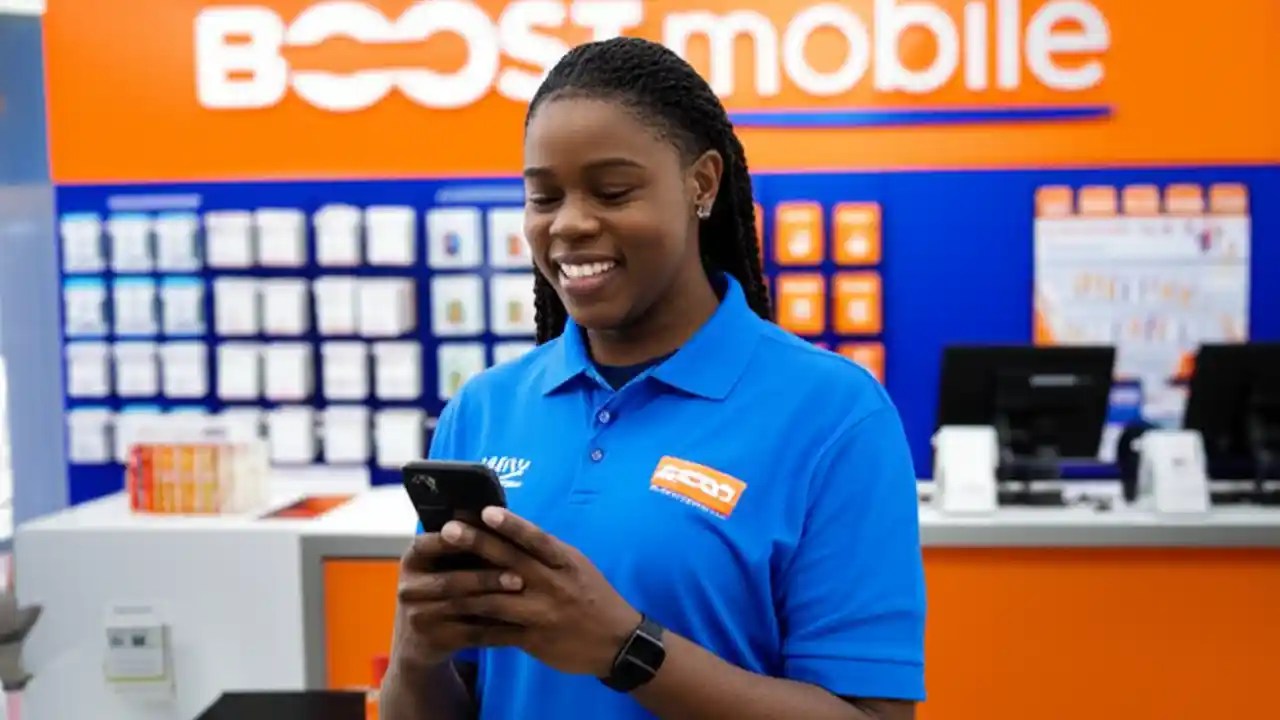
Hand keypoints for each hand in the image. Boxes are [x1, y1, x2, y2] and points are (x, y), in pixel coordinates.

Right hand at [390, 531, 525, 670]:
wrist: (421, 642)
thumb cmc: (445, 588)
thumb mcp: (445, 564)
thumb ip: (466, 543)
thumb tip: (500, 513)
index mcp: (412, 559)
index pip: (428, 543)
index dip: (456, 538)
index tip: (487, 532)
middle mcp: (408, 586)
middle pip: (449, 580)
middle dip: (486, 576)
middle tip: (520, 575)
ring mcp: (417, 616)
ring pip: (461, 606)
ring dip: (494, 600)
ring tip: (521, 594)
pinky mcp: (432, 640)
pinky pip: (470, 633)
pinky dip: (496, 628)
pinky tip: (520, 623)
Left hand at [439, 507, 642, 677]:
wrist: (617, 642)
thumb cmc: (592, 595)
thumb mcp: (576, 565)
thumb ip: (545, 551)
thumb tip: (508, 529)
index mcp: (564, 562)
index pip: (536, 539)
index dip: (511, 524)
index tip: (485, 510)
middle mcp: (552, 585)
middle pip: (510, 562)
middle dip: (477, 544)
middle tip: (449, 530)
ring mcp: (541, 614)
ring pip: (495, 599)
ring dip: (463, 588)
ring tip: (437, 578)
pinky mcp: (532, 640)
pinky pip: (496, 633)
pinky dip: (472, 626)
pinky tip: (449, 618)